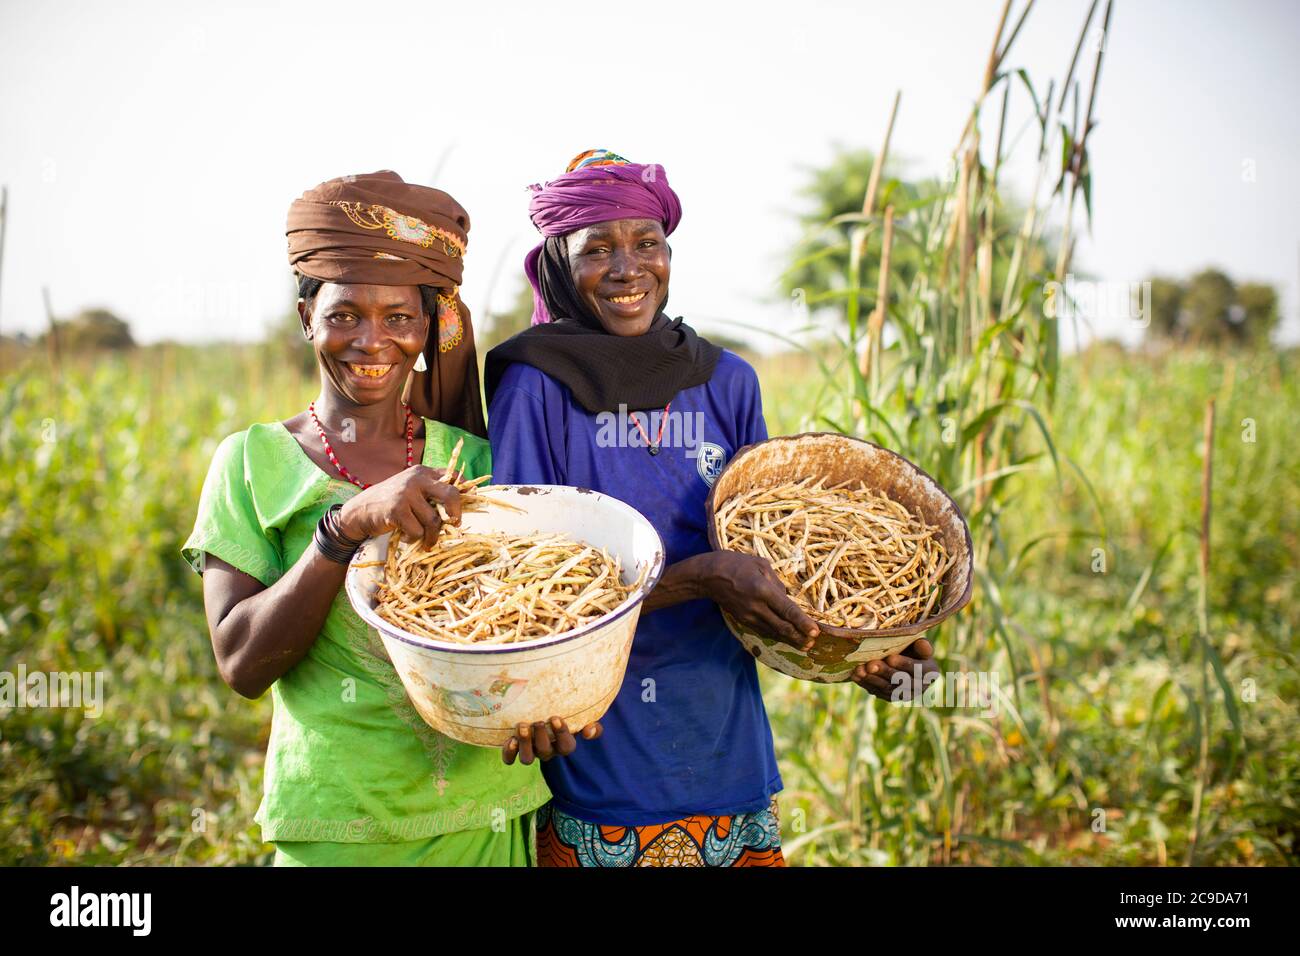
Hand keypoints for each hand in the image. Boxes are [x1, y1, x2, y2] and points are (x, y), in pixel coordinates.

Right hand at [337, 465, 462, 548]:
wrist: (360, 511)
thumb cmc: (392, 503)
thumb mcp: (412, 490)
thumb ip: (433, 490)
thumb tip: (467, 497)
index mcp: (423, 472)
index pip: (454, 477)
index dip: (466, 493)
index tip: (465, 508)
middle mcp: (416, 478)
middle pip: (451, 495)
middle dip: (456, 514)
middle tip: (454, 526)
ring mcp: (406, 493)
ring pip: (434, 520)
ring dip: (431, 536)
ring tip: (424, 540)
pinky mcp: (396, 509)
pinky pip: (417, 531)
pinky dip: (414, 538)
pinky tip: (406, 536)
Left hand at [501, 718, 601, 764]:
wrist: (545, 715)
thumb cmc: (566, 718)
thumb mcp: (581, 721)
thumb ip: (593, 726)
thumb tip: (589, 731)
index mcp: (563, 745)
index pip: (566, 746)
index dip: (561, 734)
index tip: (556, 718)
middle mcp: (547, 752)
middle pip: (544, 751)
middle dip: (541, 736)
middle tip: (538, 721)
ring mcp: (531, 752)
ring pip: (527, 759)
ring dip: (525, 744)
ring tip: (523, 726)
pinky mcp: (515, 750)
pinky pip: (510, 759)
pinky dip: (509, 752)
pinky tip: (511, 740)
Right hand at [697, 552, 818, 650]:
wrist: (708, 577)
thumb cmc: (736, 564)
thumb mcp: (760, 564)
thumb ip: (777, 583)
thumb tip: (787, 598)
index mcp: (763, 590)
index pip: (787, 610)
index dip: (802, 623)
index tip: (815, 632)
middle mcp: (756, 607)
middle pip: (782, 627)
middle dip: (799, 637)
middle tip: (813, 643)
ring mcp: (748, 616)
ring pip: (773, 632)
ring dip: (789, 639)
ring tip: (804, 645)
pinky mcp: (743, 620)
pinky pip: (763, 630)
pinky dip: (776, 635)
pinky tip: (786, 637)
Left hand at [851, 638, 938, 700]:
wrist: (904, 658)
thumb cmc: (912, 647)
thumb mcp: (918, 644)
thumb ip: (921, 645)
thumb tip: (922, 643)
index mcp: (930, 672)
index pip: (917, 669)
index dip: (904, 664)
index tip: (890, 658)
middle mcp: (920, 687)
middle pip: (900, 680)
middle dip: (884, 672)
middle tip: (870, 664)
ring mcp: (905, 695)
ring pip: (887, 688)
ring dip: (872, 679)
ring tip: (860, 670)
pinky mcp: (890, 697)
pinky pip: (877, 691)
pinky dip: (865, 683)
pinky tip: (856, 675)